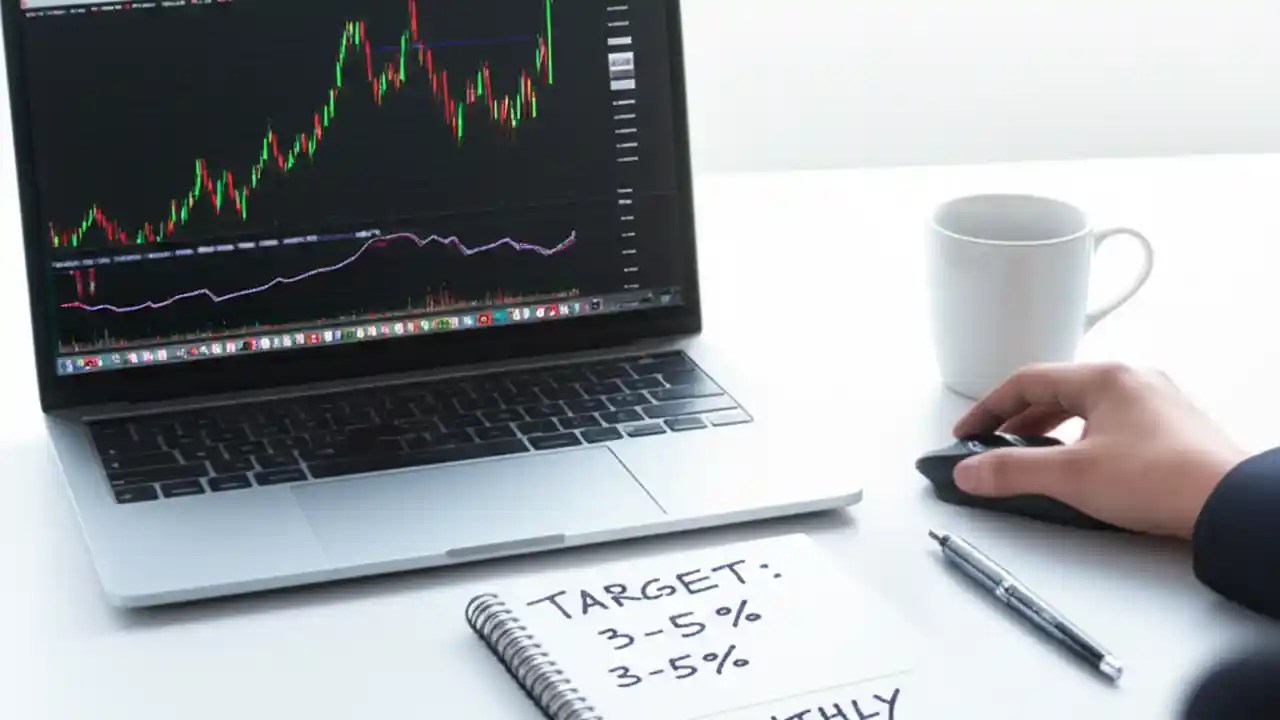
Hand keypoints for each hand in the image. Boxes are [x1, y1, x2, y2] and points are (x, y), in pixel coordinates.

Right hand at [952, 363, 1247, 538]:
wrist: (1231, 506)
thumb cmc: (1163, 479)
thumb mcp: (1070, 476)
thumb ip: (1011, 471)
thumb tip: (970, 471)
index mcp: (1106, 378)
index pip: (1027, 382)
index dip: (988, 408)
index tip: (967, 433)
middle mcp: (1133, 382)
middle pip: (1056, 393)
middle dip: (1016, 422)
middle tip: (991, 446)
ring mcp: (1156, 406)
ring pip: (1086, 410)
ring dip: (1049, 432)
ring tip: (1029, 459)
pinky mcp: (1171, 432)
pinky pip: (1112, 426)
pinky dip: (1082, 442)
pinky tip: (1079, 469)